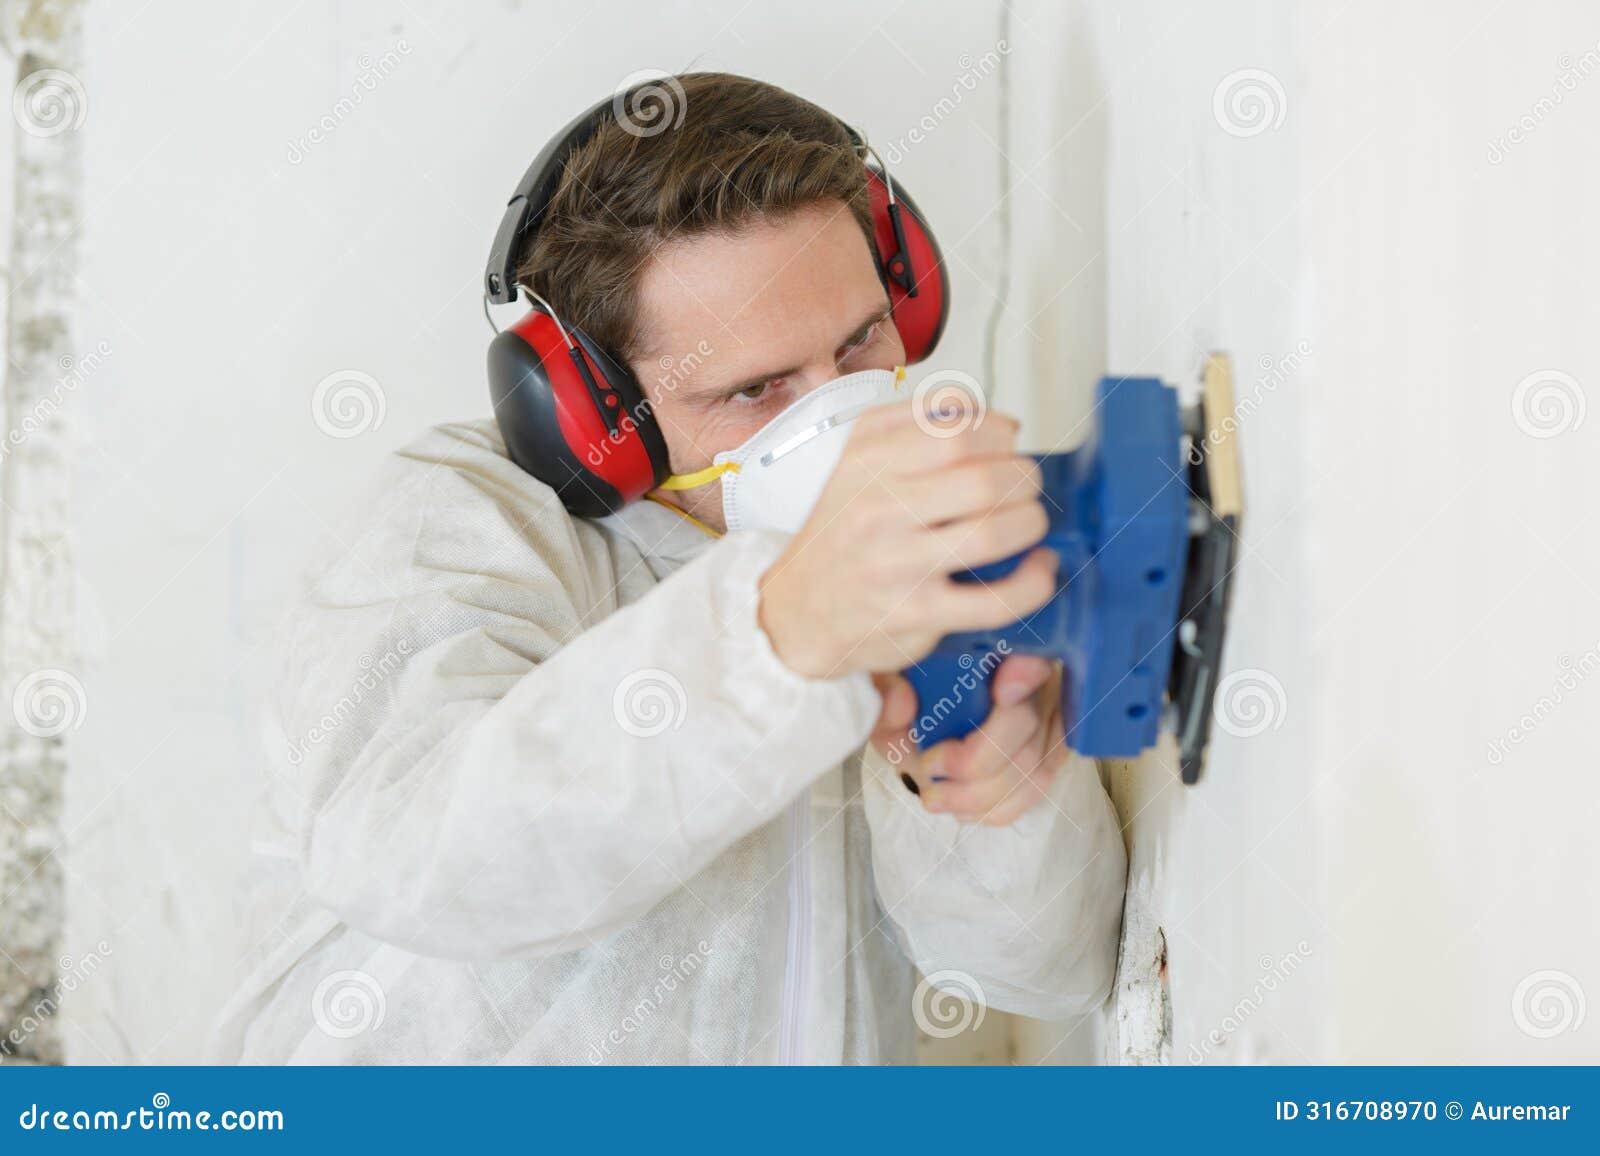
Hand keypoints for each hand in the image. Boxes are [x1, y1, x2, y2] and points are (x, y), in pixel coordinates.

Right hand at [758, 400, 1054, 678]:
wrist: (798, 613)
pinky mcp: (916, 614)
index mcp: (866, 462)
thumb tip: (991, 414)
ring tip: (1029, 523)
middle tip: (1025, 486)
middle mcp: (877, 509)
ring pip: (991, 534)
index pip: (956, 430)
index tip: (1008, 444)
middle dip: (1024, 478)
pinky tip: (1036, 568)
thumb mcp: (858, 464)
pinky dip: (1033, 582)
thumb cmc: (842, 536)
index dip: (1001, 433)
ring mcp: (896, 564)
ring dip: (1031, 523)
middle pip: (982, 479)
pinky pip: (995, 601)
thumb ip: (916, 424)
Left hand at [878, 656, 1064, 825]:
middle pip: (1027, 722)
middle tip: (928, 768)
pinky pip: (1033, 791)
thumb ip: (886, 689)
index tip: (1002, 690)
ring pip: (1033, 767)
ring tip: (933, 796)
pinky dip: (993, 808)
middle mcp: (1032, 681)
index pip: (1031, 652)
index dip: (1027, 672)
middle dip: (975, 760)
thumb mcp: (887, 690)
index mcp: (997, 651)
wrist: (920, 724)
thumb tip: (903, 702)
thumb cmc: (911, 700)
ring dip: (977, 793)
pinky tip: (959, 806)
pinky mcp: (1050, 758)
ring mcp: (1048, 721)